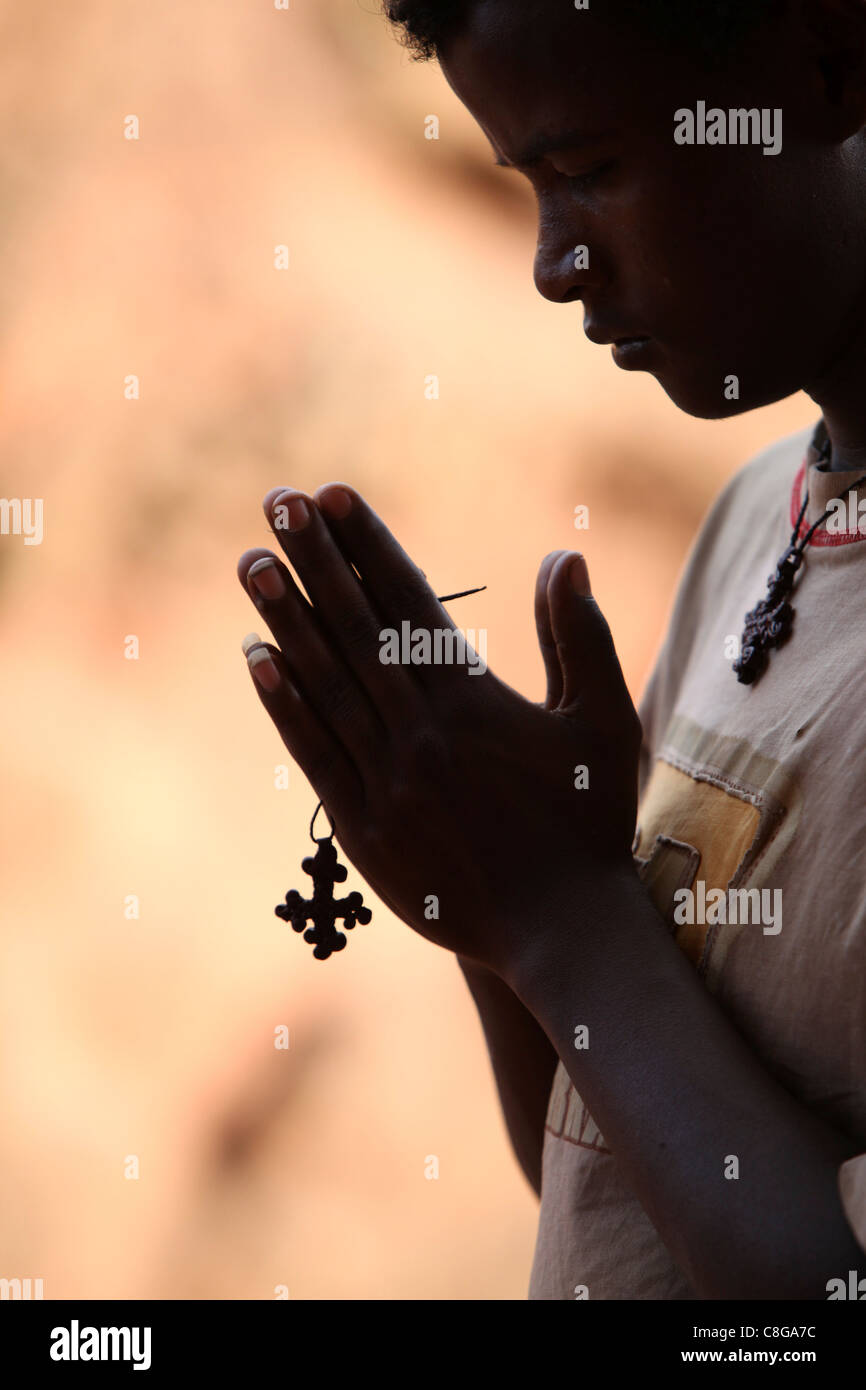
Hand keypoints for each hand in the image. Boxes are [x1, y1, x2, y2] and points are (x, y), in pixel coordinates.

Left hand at [237, 484, 641, 976]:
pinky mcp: (365, 828)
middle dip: (314, 560)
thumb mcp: (605, 721)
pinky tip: (258, 660)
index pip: (410, 603)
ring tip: (251, 564)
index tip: (333, 496)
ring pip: (326, 684)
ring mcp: (388, 781)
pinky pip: (316, 752)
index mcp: (476, 701)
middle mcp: (422, 732)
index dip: (368, 544)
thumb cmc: (590, 822)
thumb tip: (563, 557)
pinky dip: (284, 704)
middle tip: (276, 504)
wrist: (561, 930)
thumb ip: (580, 636)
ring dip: (285, 619)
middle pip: (357, 629)